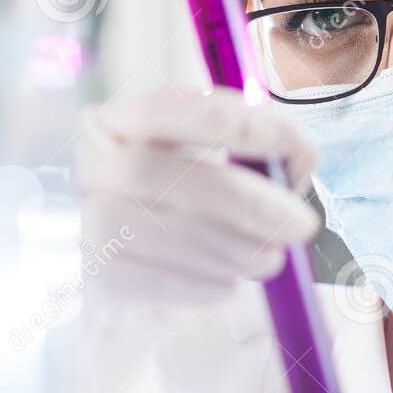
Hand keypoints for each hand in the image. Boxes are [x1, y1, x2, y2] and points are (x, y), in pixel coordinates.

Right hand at [77, 86, 319, 306]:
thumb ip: (259, 144)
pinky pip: (161, 280)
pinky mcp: (102, 273)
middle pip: (162, 176)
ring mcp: (91, 220)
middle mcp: (92, 164)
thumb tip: (299, 161)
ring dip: (234, 250)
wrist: (137, 242)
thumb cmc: (189, 185)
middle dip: (244, 202)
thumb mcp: (216, 150)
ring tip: (271, 259)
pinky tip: (231, 280)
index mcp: (119, 118)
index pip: (173, 109)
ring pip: (164, 233)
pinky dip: (208, 283)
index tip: (297, 147)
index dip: (238, 124)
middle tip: (302, 225)